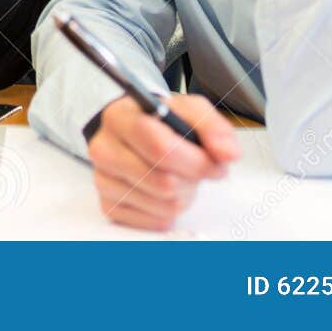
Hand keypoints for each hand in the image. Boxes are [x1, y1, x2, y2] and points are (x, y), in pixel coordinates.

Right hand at [87, 94, 240, 231]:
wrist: (133, 130)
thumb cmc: (161, 121)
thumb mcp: (189, 110)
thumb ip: (214, 127)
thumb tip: (227, 154)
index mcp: (120, 117)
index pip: (160, 147)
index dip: (196, 161)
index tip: (214, 165)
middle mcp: (103, 148)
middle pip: (164, 182)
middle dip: (191, 179)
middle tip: (193, 168)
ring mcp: (103, 180)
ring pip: (163, 205)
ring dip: (182, 195)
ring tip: (177, 176)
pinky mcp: (109, 206)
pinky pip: (155, 221)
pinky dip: (169, 210)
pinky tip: (164, 191)